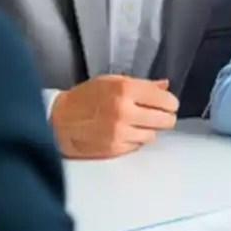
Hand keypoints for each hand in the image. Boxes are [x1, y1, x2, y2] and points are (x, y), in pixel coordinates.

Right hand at [50, 75, 178, 158]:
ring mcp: (120, 132)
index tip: (169, 103)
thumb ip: (142, 84)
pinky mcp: (115, 148)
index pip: (165, 100)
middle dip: (165, 117)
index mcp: (125, 89)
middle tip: (158, 114)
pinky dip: (135, 139)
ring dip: (149, 129)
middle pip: (165, 120)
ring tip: (136, 122)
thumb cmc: (85, 98)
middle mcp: (124, 111)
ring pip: (153, 134)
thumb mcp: (112, 82)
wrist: (59, 121)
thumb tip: (165, 86)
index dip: (170, 103)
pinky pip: (138, 144)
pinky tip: (125, 131)